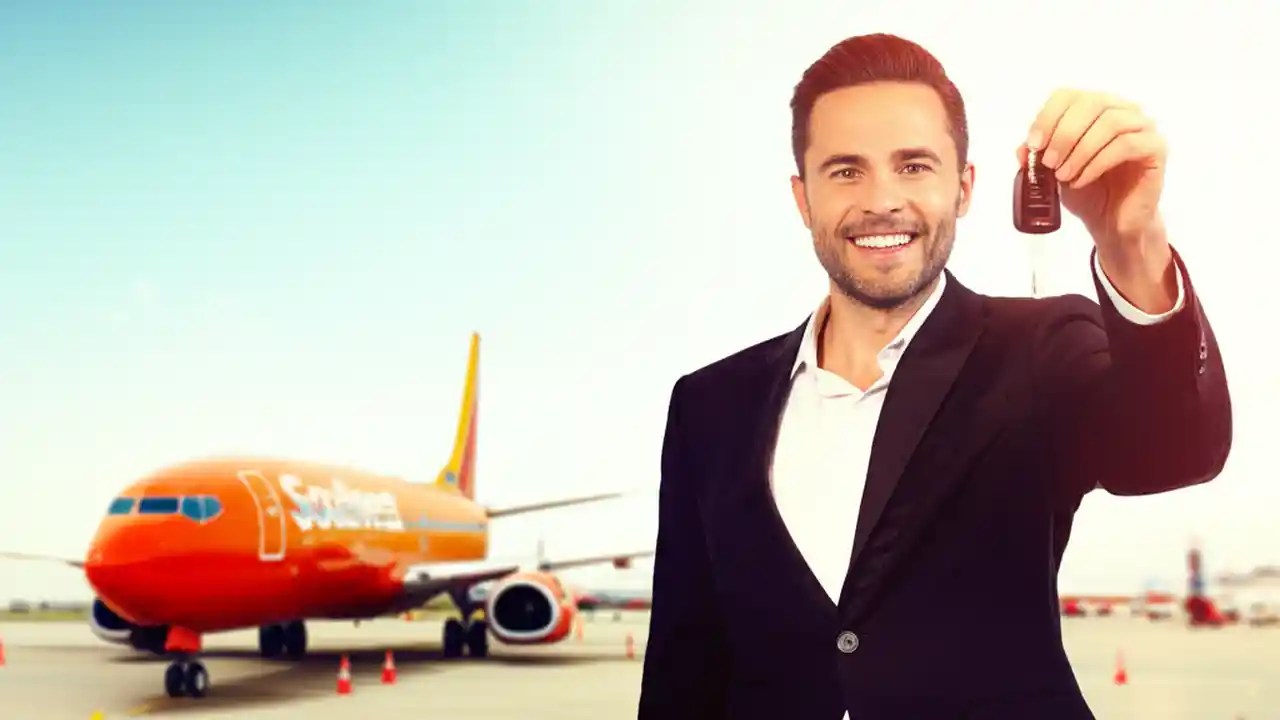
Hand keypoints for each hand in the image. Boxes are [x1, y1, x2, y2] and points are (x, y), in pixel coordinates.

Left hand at [1017, 88, 1166, 251]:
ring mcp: (1143, 127)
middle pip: (1092, 103)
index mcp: (1095, 109)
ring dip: (1080, 150)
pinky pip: (1126, 145)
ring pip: (1111, 122)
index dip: (1048, 116)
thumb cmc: (1087, 191)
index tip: (1034, 145)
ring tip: (1064, 175)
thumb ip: (1037, 156)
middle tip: (1049, 162)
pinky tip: (1082, 180)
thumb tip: (1023, 148)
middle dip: (1064, 134)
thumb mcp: (1052, 171)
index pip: (1069, 95)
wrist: (1113, 222)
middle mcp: (1122, 111)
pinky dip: (1097, 163)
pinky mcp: (1156, 148)